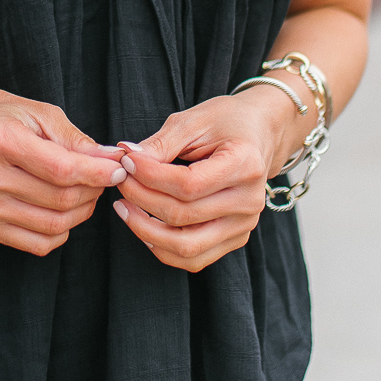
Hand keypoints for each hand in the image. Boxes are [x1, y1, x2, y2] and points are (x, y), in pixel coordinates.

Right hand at [0, 89, 126, 256]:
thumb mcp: (36, 112)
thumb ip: (74, 139)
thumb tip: (110, 162)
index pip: (61, 168)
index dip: (97, 172)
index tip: (118, 168)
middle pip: (60, 199)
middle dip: (93, 190)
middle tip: (103, 177)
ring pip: (53, 225)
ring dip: (82, 211)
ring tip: (86, 191)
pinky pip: (38, 243)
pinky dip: (61, 230)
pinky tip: (63, 209)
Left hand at [112, 88, 299, 271]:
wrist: (260, 134)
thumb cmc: (226, 122)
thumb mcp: (194, 121)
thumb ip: (161, 143)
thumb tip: (127, 159)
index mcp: (246, 165)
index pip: (189, 184)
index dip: (150, 177)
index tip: (127, 162)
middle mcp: (250, 201)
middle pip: (183, 216)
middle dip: (141, 198)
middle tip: (120, 180)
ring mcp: (245, 225)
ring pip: (186, 246)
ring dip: (146, 230)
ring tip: (123, 207)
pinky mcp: (236, 238)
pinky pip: (194, 259)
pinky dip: (162, 247)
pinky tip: (143, 225)